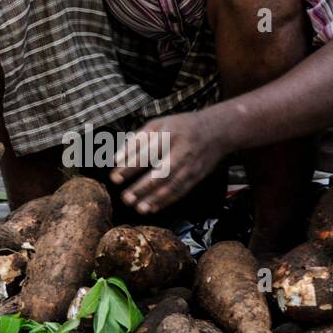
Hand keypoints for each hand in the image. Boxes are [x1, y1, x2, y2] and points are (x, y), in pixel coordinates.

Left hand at [110, 111, 225, 214]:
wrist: (217, 130)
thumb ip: (137, 140)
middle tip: (126, 198)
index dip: (129, 168)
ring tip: (139, 208)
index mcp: (169, 135)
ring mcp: (191, 166)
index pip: (146, 154)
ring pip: (172, 186)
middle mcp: (181, 151)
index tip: (115, 178)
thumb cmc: (181, 126)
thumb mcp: (158, 124)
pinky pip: (181, 191)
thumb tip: (117, 158)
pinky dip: (166, 201)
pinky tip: (154, 208)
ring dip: (154, 199)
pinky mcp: (197, 176)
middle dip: (142, 188)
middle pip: (160, 173)